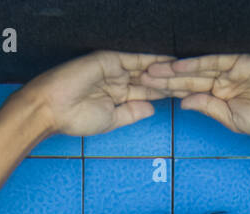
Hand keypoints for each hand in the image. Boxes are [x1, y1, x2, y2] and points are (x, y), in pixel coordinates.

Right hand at [17, 50, 175, 137]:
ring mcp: (115, 68)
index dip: (168, 93)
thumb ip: (132, 113)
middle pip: (152, 78)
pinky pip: (135, 57)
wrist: (52, 109)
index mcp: (120, 95)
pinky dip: (152, 58)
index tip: (189, 94)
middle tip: (196, 78)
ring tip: (188, 68)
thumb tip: (152, 110)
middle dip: (172, 80)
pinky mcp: (109, 58)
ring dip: (166, 69)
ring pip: (146, 67)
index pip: (149, 93)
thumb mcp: (111, 120)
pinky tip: (170, 59)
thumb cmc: (75, 118)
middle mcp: (120, 80)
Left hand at [138, 54, 249, 138]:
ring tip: (151, 71)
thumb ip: (208, 108)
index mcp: (217, 95)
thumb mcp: (232, 120)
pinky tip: (177, 67)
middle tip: (139, 77)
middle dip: (163, 79)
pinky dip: (195, 64)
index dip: (167, 91)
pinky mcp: (240, 61)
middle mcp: (220, 80)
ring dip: (173, 70)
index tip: (145, 92)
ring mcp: (229, 69)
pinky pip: (213, 61)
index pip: (187, 91)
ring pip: (195, 69)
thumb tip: (182, 103)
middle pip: (186, 79)